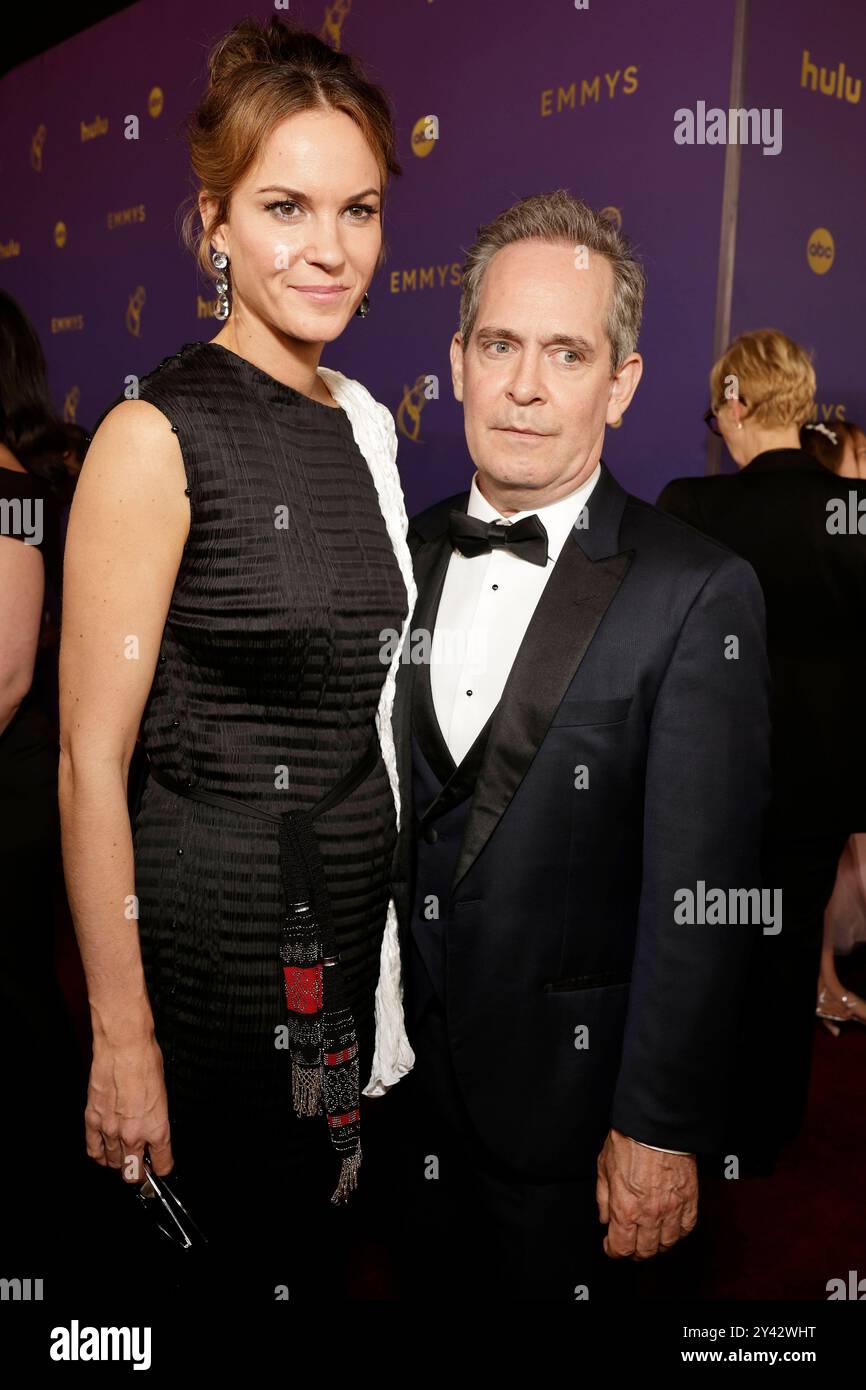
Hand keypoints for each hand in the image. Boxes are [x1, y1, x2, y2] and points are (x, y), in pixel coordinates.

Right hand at [85, 1037, 173, 1183]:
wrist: (124, 1047)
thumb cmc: (146, 1062)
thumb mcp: (163, 1094)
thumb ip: (157, 1118)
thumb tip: (154, 1128)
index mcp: (156, 1128)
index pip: (162, 1164)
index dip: (162, 1168)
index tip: (161, 1167)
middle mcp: (133, 1134)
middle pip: (133, 1171)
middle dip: (139, 1173)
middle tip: (141, 1168)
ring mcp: (110, 1129)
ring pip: (113, 1163)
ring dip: (119, 1164)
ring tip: (123, 1159)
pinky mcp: (93, 1120)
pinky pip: (93, 1149)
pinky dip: (99, 1156)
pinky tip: (104, 1155)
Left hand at [596, 1128, 696, 1259]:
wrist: (657, 1125)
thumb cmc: (629, 1140)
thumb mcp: (603, 1167)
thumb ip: (603, 1198)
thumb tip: (604, 1217)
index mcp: (625, 1208)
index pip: (620, 1248)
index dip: (613, 1251)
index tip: (611, 1246)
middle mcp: (649, 1214)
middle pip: (645, 1252)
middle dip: (634, 1252)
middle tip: (630, 1244)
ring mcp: (672, 1209)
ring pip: (667, 1244)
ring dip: (656, 1245)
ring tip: (650, 1237)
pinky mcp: (689, 1201)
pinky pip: (686, 1228)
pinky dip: (678, 1232)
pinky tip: (670, 1227)